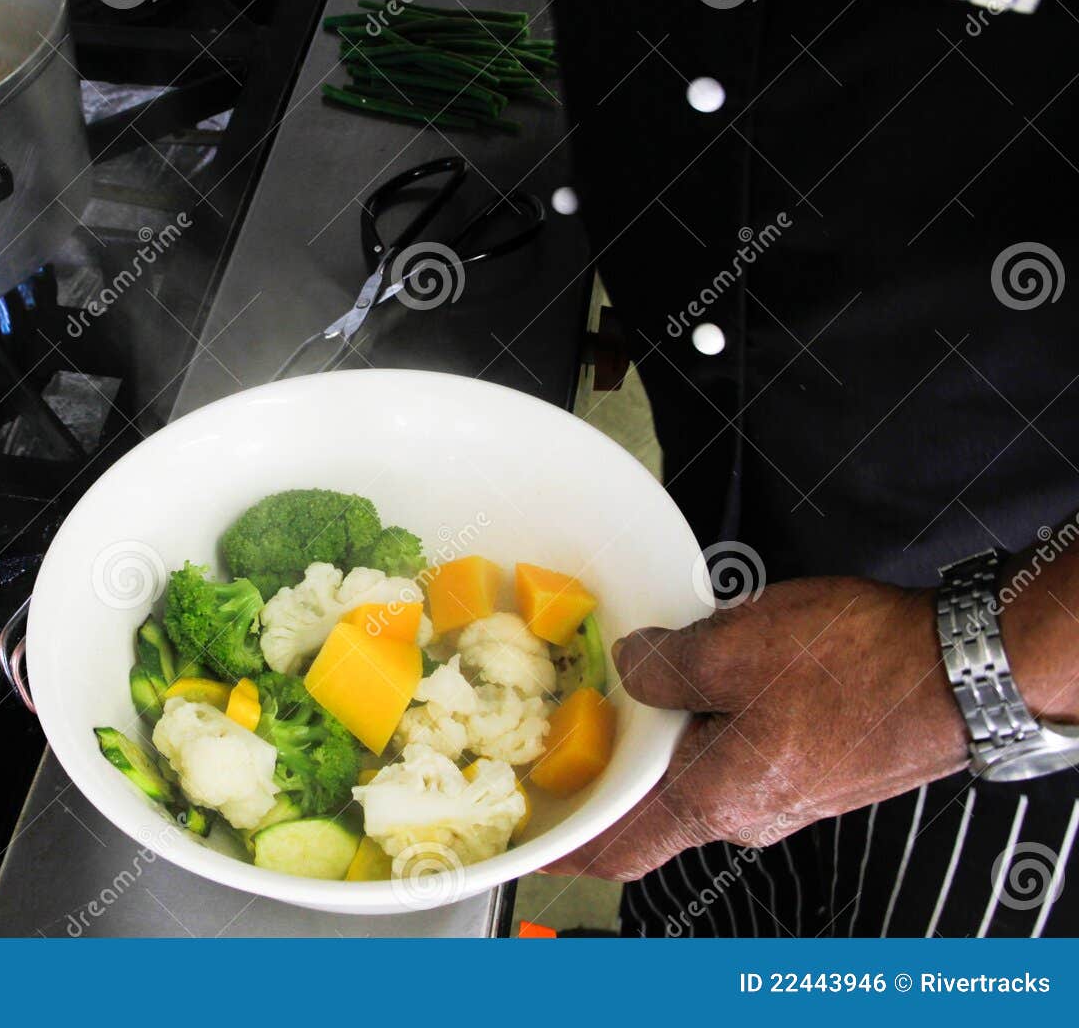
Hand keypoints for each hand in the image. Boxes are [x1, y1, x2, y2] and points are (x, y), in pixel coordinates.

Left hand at [544, 577, 968, 880]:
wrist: (960, 670)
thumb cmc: (856, 668)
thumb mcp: (732, 649)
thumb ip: (664, 666)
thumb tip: (631, 667)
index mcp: (715, 799)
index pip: (623, 848)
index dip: (574, 847)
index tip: (539, 842)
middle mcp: (748, 812)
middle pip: (657, 808)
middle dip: (617, 772)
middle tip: (578, 728)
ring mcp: (786, 794)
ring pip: (700, 773)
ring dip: (667, 739)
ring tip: (642, 688)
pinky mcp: (814, 766)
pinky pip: (740, 753)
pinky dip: (709, 725)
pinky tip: (707, 679)